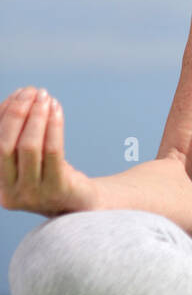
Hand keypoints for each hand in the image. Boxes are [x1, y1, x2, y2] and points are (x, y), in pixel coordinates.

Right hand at [0, 86, 96, 215]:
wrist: (81, 202)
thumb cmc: (50, 173)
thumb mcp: (28, 158)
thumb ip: (18, 134)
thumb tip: (16, 97)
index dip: (3, 114)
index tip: (18, 93)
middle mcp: (9, 193)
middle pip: (5, 145)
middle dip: (17, 113)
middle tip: (32, 92)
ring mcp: (33, 195)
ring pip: (28, 147)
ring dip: (37, 117)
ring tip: (46, 97)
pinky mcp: (57, 190)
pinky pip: (52, 152)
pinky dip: (53, 126)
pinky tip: (57, 110)